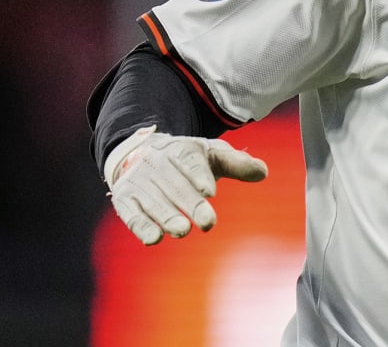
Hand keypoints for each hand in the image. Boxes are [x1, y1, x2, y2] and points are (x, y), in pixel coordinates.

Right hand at [105, 125, 268, 244]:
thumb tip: (263, 172)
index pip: (189, 162)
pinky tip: (153, 238)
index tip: (211, 191)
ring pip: (153, 200)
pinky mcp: (124, 198)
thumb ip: (236, 163)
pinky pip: (131, 213)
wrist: (140, 153)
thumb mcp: (212, 155)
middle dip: (190, 204)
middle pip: (174, 184)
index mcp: (180, 149)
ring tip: (182, 231)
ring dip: (166, 217)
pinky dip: (141, 225)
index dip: (198, 175)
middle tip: (208, 223)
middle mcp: (157, 163)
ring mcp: (138, 181)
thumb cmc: (187, 160)